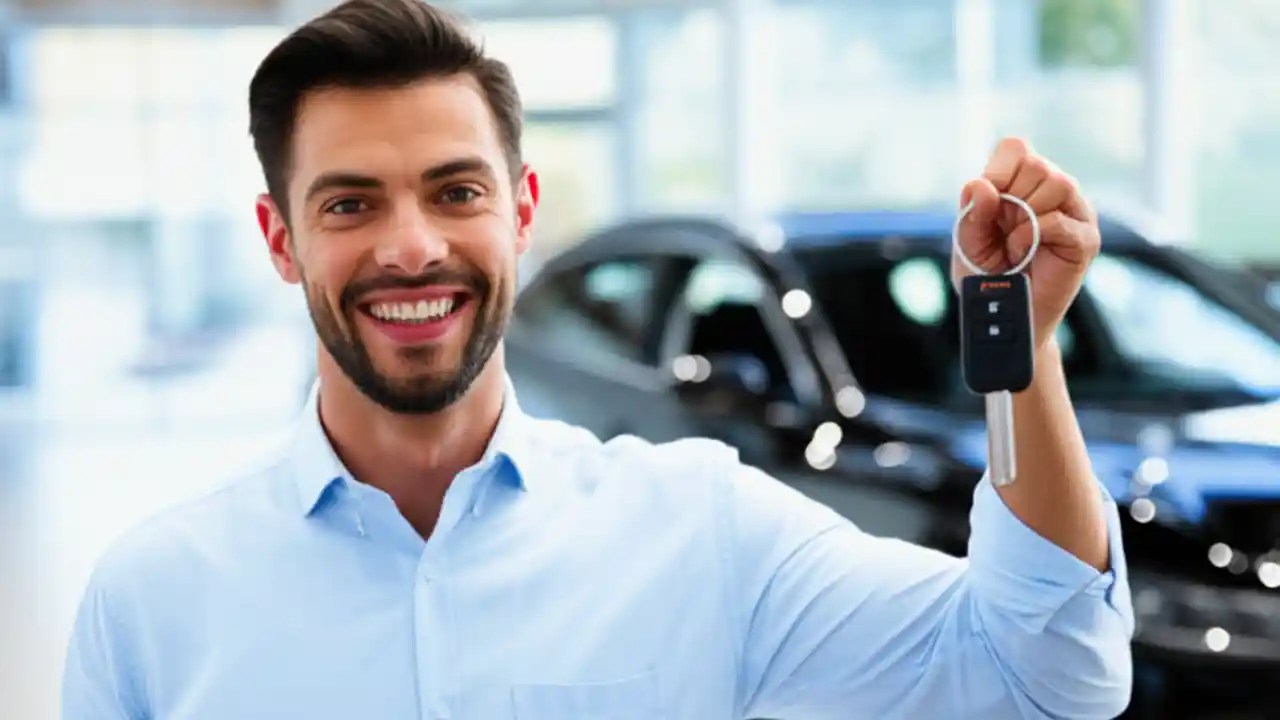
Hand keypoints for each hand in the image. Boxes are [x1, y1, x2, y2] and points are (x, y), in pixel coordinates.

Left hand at [952, 138, 1100, 352]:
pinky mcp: (1085, 238)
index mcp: (1022, 182)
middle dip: (1010, 198)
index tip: (988, 200)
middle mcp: (1052, 191)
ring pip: (1058, 183)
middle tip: (1003, 229)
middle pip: (1037, 164)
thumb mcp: (968, 241)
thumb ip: (971, 212)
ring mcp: (1074, 212)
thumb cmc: (988, 274)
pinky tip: (1024, 251)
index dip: (998, 170)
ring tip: (1015, 243)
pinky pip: (1061, 220)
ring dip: (1025, 214)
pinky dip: (1034, 233)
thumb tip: (980, 184)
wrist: (1005, 314)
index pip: (1015, 147)